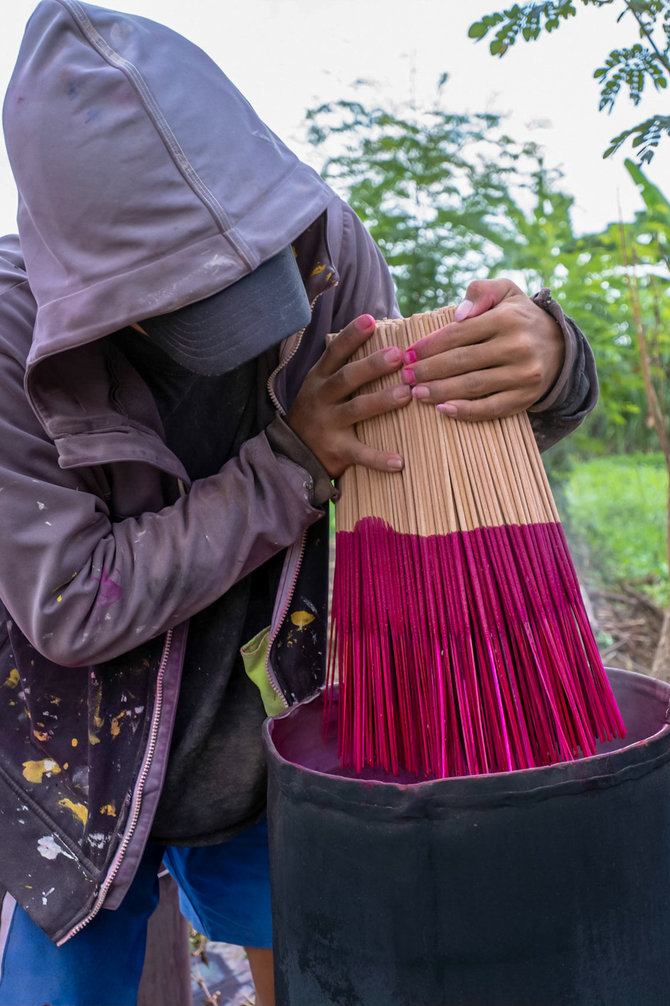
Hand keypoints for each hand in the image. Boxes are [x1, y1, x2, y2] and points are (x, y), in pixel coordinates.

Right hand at [285, 315, 411, 477]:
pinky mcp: (336, 450)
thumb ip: (343, 367)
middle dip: (371, 366)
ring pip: (355, 410)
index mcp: (319, 379)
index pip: (334, 352)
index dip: (351, 336)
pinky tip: (399, 461)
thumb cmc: (316, 412)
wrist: (291, 453)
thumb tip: (380, 337)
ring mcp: (328, 424)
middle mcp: (322, 398)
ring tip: (406, 394)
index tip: (370, 320)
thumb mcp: (320, 385)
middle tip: (397, 355)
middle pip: (346, 378)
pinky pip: (359, 454)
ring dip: (381, 401)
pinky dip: (378, 458)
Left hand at [401, 278, 564, 420]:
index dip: (429, 346)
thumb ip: (480, 292)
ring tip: (416, 393)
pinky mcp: (525, 398)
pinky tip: (443, 409)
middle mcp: (517, 347)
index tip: (408, 354)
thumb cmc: (519, 316)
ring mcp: (523, 375)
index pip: (457, 334)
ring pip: (473, 386)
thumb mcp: (505, 291)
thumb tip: (459, 315)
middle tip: (405, 377)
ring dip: (440, 391)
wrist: (559, 345)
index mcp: (506, 319)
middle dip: (428, 370)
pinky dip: (465, 411)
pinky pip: (491, 408)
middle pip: (461, 361)